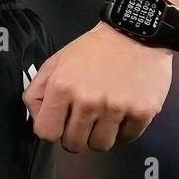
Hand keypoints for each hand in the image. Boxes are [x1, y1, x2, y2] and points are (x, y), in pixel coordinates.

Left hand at [22, 21, 172, 152]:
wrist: (134, 32)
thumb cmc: (94, 49)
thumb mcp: (57, 62)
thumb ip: (38, 91)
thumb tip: (37, 119)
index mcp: (62, 87)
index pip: (46, 133)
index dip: (53, 130)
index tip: (61, 123)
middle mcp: (87, 101)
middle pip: (74, 145)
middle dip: (77, 134)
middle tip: (85, 117)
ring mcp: (115, 108)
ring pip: (101, 146)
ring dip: (101, 133)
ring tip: (105, 113)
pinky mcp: (141, 112)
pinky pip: (127, 139)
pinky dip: (125, 129)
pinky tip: (124, 109)